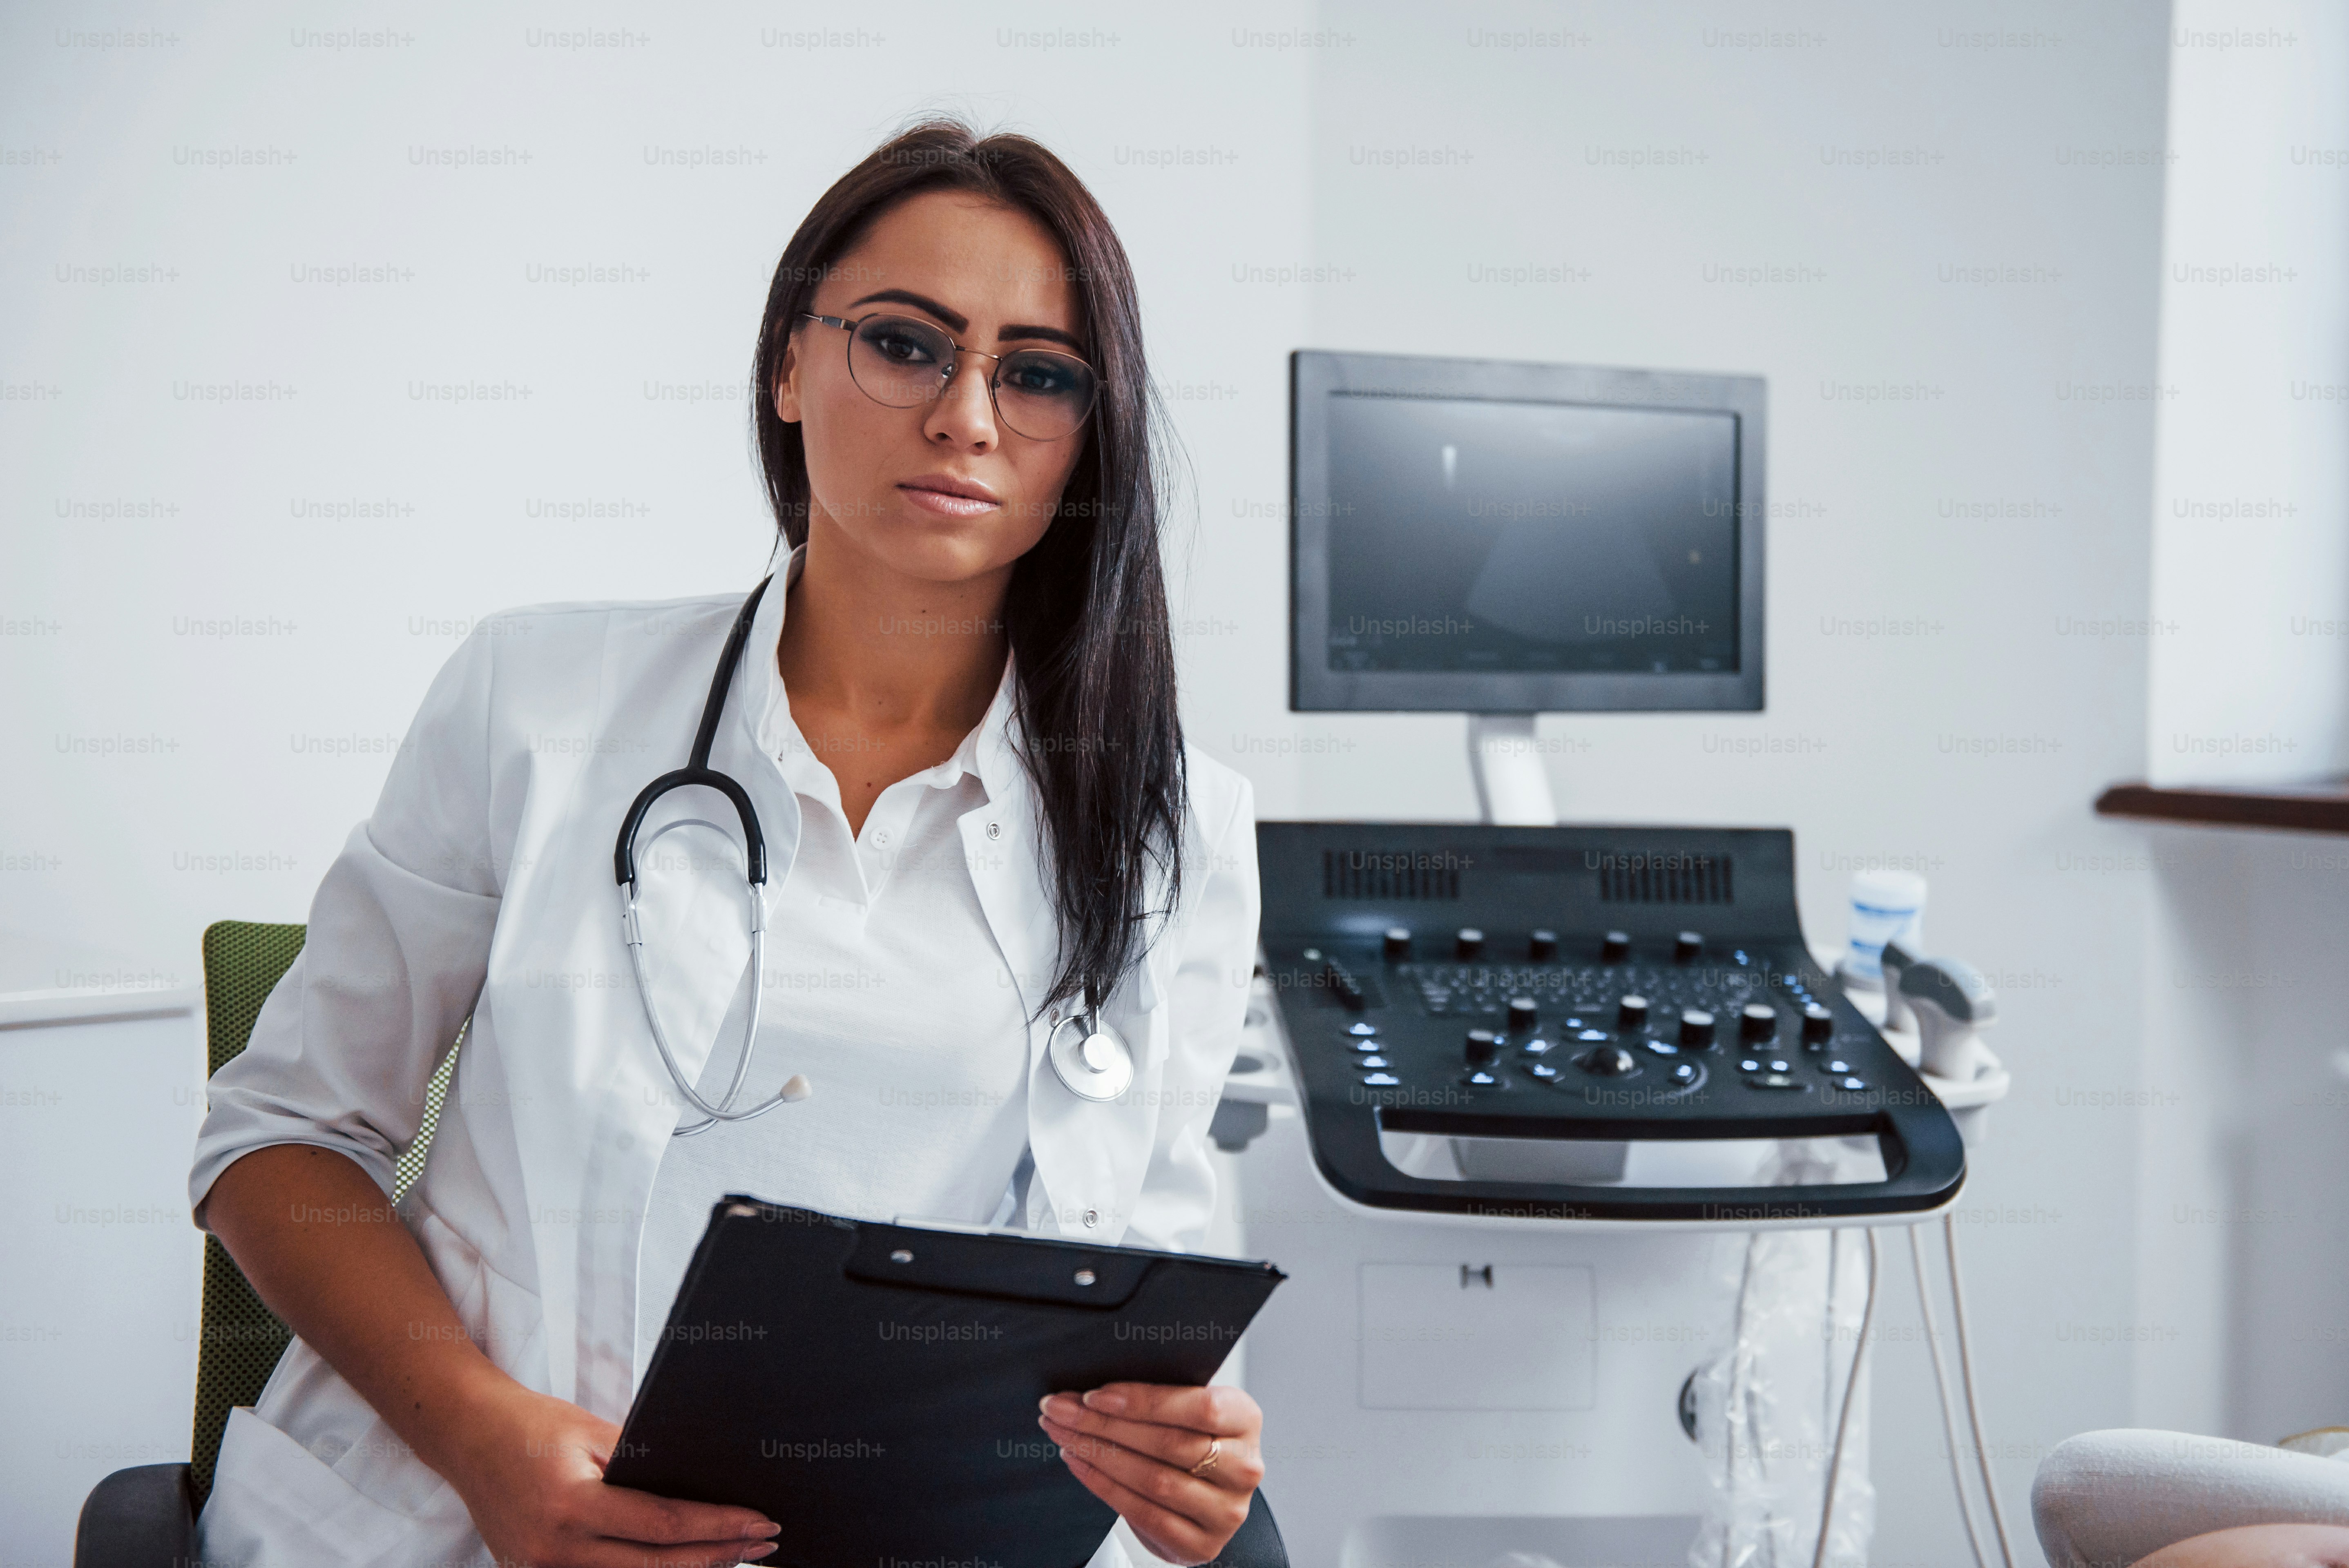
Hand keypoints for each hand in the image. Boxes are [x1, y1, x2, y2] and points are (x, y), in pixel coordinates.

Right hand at [448, 1381, 781, 1566]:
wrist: (467, 1437)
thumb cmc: (532, 1425)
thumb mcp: (594, 1434)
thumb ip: (643, 1467)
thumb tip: (702, 1487)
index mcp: (571, 1505)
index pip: (663, 1525)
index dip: (718, 1527)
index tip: (759, 1522)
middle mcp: (554, 1549)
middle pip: (654, 1567)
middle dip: (716, 1557)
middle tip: (762, 1544)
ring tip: (732, 1557)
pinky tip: (677, 1562)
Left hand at [1038, 1382, 1265, 1565]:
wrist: (1206, 1500)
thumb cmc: (1192, 1440)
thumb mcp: (1189, 1409)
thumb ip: (1160, 1396)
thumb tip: (1093, 1389)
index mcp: (1246, 1419)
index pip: (1200, 1407)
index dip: (1144, 1401)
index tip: (1094, 1395)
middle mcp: (1244, 1467)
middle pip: (1168, 1443)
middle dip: (1104, 1425)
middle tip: (1061, 1410)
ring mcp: (1226, 1511)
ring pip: (1153, 1479)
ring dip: (1098, 1454)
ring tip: (1063, 1434)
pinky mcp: (1201, 1544)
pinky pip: (1143, 1513)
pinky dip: (1103, 1486)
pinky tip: (1079, 1463)